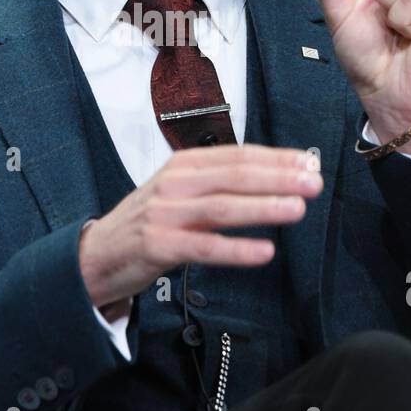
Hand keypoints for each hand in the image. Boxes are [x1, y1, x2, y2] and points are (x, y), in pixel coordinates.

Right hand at [78, 144, 323, 306]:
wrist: (97, 254)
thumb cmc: (148, 223)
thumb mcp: (180, 193)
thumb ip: (219, 185)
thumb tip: (275, 178)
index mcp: (183, 166)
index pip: (236, 156)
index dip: (275, 158)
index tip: (308, 162)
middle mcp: (174, 184)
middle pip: (233, 176)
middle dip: (277, 178)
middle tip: (313, 182)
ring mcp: (164, 215)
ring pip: (221, 207)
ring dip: (262, 206)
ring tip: (296, 209)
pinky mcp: (158, 246)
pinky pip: (204, 247)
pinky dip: (236, 249)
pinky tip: (264, 251)